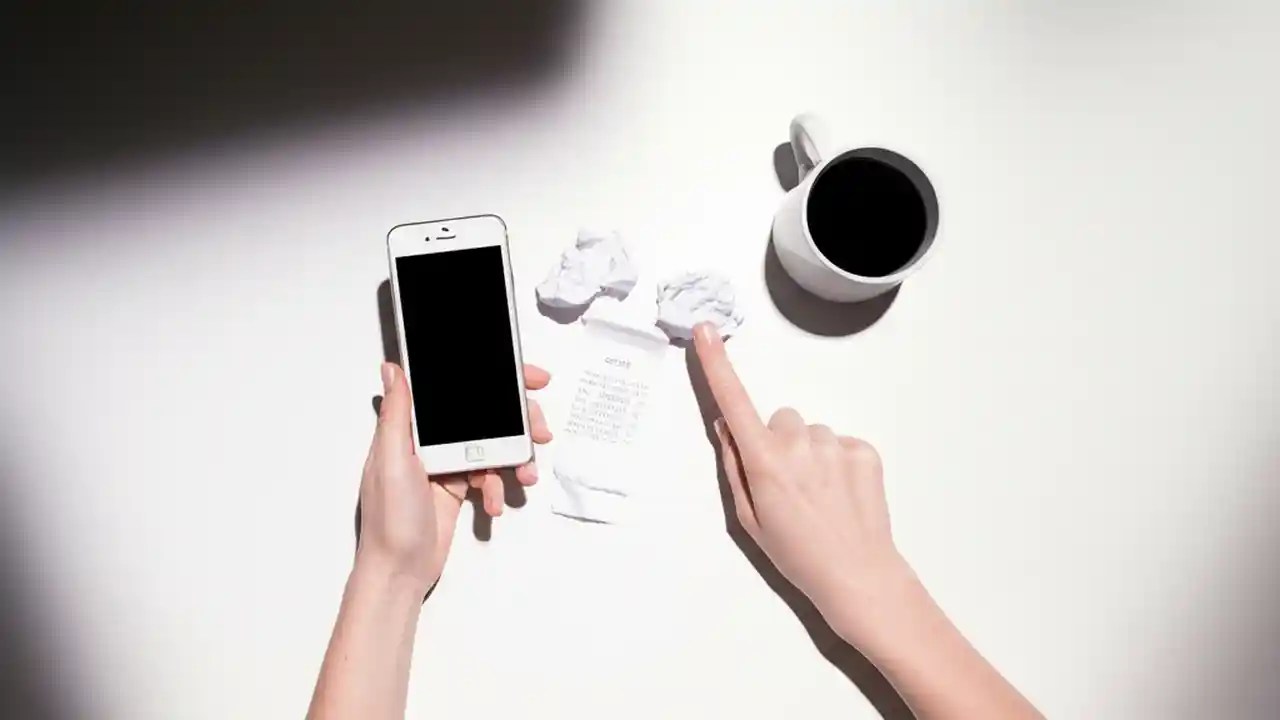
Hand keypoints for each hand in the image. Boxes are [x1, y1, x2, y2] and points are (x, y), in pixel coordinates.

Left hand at [355, 362, 551, 593]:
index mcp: (410, 429)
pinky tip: (496, 502)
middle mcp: (429, 442)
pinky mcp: (458, 487)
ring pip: (490, 446)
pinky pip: (488, 476)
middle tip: (539, 431)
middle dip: (515, 421)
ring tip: (526, 473)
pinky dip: (498, 487)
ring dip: (514, 458)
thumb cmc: (389, 521)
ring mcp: (446, 464)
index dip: (489, 378)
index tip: (523, 377)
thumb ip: (398, 414)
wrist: (399, 572)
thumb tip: (393, 369)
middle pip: (481, 416)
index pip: (452, 391)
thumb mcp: (392, 461)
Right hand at [693, 323, 913, 635]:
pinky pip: (840, 443)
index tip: (706, 330)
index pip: (734, 402)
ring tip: (819, 496)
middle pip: (780, 421)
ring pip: (811, 433)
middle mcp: (799, 444)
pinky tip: (841, 495)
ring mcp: (835, 444)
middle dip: (779, 443)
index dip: (717, 364)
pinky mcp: (864, 450)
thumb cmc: (796, 553)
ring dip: (810, 454)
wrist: (858, 574)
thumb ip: (735, 466)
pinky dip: (837, 463)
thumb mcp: (749, 519)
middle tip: (789, 486)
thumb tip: (727, 425)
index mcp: (764, 462)